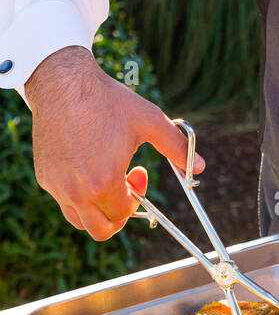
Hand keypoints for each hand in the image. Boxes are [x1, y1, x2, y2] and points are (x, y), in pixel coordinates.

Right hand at [25, 45, 204, 241]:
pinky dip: (78, 193)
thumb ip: (177, 147)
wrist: (64, 84)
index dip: (138, 198)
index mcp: (104, 182)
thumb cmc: (109, 101)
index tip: (140, 172)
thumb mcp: (150, 121)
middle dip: (118, 215)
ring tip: (106, 175)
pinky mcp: (44, 177)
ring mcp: (56, 186)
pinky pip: (63, 199)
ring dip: (97, 208)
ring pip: (78, 219)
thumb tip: (199, 167)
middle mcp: (76, 192)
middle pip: (100, 230)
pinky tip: (87, 161)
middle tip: (125, 187)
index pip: (123, 214)